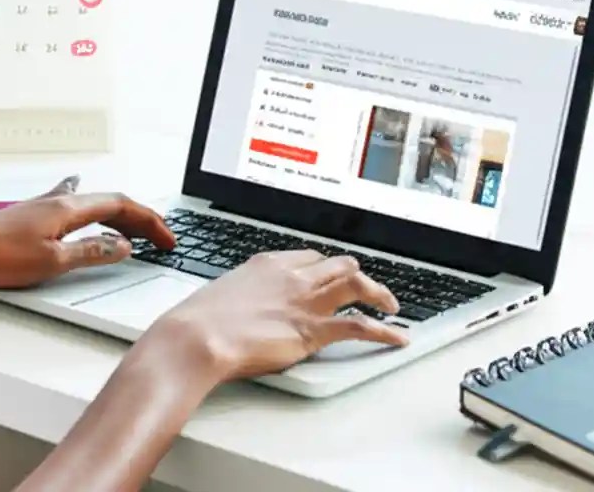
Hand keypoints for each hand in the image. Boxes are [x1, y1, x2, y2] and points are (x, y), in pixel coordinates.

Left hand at [0, 177, 175, 289]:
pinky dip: (89, 209)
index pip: (121, 206)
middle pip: (109, 202)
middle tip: (160, 239)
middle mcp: (57, 201)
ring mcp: (42, 206)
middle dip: (139, 219)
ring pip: (91, 204)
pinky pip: (71, 206)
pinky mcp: (29, 216)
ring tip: (133, 226)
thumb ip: (91, 252)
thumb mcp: (53, 261)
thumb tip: (121, 247)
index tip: (167, 239)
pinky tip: (78, 198)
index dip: (149, 221)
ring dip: (116, 214)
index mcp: (68, 208)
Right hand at [148, 249, 408, 381]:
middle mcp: (292, 276)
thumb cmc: (198, 321)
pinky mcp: (313, 330)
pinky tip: (397, 338)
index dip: (325, 268)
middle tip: (367, 289)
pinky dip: (385, 332)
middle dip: (357, 275)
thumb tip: (242, 307)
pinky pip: (360, 326)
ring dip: (379, 293)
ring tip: (392, 306)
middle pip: (338, 265)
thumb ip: (242, 296)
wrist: (196, 336)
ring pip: (356, 284)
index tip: (331, 276)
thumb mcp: (221, 295)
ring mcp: (305, 301)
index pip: (309, 257)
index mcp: (268, 264)